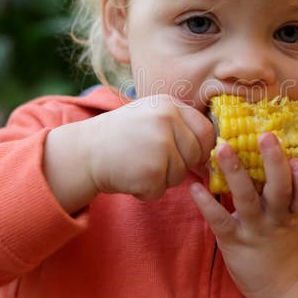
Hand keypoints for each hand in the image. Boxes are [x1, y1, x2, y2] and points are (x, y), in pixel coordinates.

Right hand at [78, 94, 213, 200]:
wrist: (83, 152)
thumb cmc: (120, 137)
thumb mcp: (150, 116)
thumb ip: (179, 126)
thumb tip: (214, 148)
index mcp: (169, 105)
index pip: (205, 130)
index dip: (201, 147)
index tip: (189, 156)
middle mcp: (167, 121)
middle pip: (196, 154)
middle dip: (180, 165)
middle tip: (154, 162)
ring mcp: (160, 145)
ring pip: (180, 175)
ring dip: (161, 179)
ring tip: (138, 166)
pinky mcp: (151, 170)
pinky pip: (161, 190)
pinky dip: (146, 191)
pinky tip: (130, 178)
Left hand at [189, 132, 297, 297]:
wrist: (278, 286)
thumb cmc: (282, 242)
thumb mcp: (293, 218)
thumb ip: (287, 192)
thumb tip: (277, 153)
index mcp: (293, 211)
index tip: (297, 158)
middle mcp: (276, 218)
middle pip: (280, 188)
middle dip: (274, 161)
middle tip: (266, 136)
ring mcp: (255, 229)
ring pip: (247, 198)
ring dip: (236, 172)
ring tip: (225, 149)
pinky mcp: (233, 241)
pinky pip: (220, 220)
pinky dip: (206, 204)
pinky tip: (195, 188)